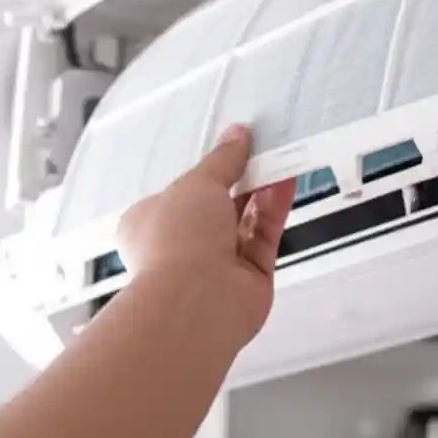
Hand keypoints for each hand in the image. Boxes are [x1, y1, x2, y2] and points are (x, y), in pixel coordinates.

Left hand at [116, 124, 296, 350]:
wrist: (195, 303)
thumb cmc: (176, 240)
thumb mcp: (196, 183)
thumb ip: (222, 159)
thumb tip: (237, 134)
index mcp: (151, 223)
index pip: (181, 192)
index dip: (208, 170)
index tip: (232, 148)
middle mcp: (183, 244)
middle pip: (218, 204)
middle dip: (240, 177)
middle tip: (264, 148)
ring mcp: (218, 262)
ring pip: (244, 219)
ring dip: (262, 189)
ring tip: (281, 158)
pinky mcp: (250, 275)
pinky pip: (264, 235)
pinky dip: (275, 209)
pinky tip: (286, 182)